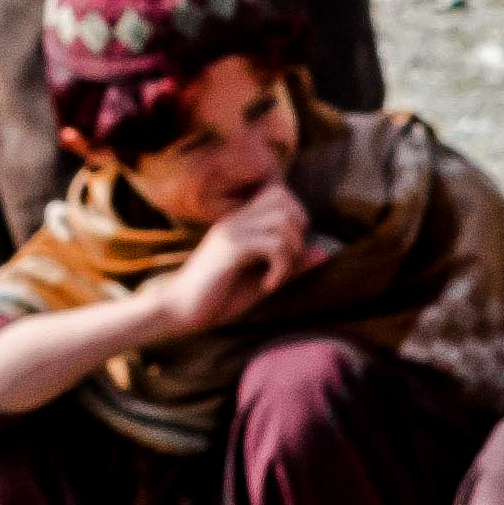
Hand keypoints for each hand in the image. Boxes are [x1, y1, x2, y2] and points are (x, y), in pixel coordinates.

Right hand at [155, 183, 315, 333]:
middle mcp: (235, 221)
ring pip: (283, 224)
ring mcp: (231, 233)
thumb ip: (291, 266)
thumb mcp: (262, 280)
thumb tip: (324, 253)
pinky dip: (280, 269)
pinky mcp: (230, 251)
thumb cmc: (218, 297)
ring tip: (277, 276)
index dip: (295, 216)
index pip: (278, 193)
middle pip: (285, 202)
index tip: (288, 248)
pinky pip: (272, 247)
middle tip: (286, 261)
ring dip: (291, 254)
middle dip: (297, 233)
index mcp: (240, 222)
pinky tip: (267, 285)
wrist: (179, 311)